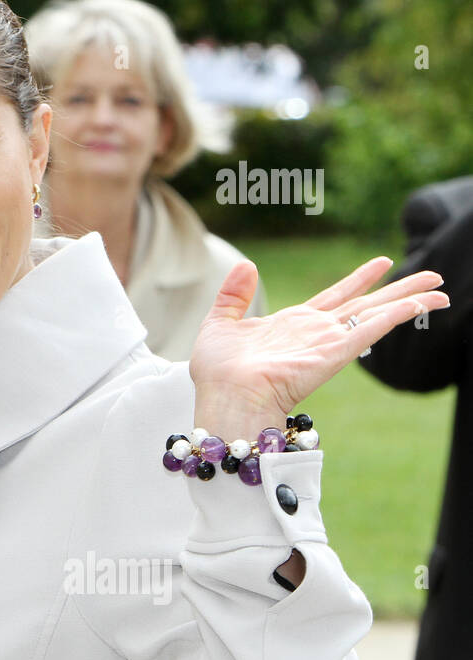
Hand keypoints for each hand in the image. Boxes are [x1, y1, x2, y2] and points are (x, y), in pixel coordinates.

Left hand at [188, 257, 448, 439]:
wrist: (224, 397)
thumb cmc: (218, 372)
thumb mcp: (220, 323)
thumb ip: (233, 295)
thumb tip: (247, 264)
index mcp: (293, 324)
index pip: (335, 297)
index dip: (360, 279)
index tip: (383, 262)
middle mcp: (316, 333)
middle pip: (367, 305)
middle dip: (400, 290)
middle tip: (434, 276)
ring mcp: (327, 343)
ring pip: (377, 315)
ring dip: (410, 301)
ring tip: (442, 290)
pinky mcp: (334, 354)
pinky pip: (370, 329)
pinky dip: (395, 316)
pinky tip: (419, 305)